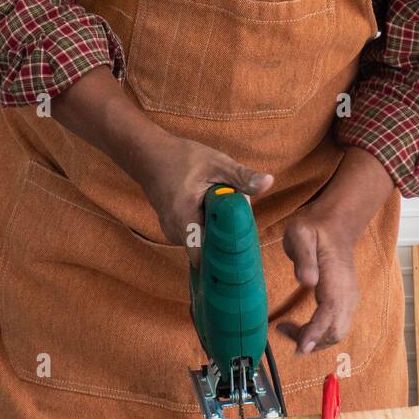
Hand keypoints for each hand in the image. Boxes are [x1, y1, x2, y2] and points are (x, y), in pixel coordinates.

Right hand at [134, 134, 273, 255]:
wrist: (150, 156)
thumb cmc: (182, 158)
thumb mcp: (217, 163)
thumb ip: (242, 177)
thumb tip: (269, 182)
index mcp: (184, 219)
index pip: (203, 257)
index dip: (223, 262)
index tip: (242, 257)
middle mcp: (175, 232)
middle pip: (209, 248)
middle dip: (227, 235)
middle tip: (238, 215)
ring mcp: (173, 233)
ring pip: (203, 240)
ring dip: (218, 228)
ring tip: (222, 205)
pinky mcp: (175, 230)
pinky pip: (197, 235)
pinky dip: (208, 224)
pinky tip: (213, 208)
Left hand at [276, 209, 360, 353]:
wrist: (337, 226)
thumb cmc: (315, 229)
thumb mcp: (301, 234)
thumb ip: (303, 256)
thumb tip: (307, 281)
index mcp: (336, 278)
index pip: (330, 312)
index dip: (316, 333)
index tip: (300, 347)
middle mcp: (347, 292)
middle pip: (336, 331)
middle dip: (311, 341)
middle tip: (284, 330)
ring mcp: (349, 298)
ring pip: (337, 333)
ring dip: (314, 340)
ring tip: (289, 329)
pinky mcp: (345, 302)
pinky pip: (336, 327)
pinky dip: (319, 335)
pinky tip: (302, 327)